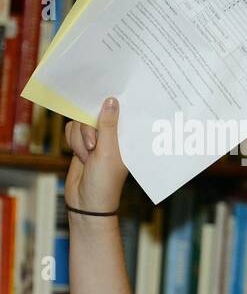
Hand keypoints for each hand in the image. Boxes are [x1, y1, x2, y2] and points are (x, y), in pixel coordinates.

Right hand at [64, 97, 128, 214]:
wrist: (86, 201)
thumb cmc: (104, 180)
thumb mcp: (107, 151)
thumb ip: (108, 125)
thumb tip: (111, 100)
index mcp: (127, 137)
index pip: (121, 112)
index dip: (112, 104)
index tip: (104, 93)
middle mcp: (113, 136)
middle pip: (95, 114)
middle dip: (89, 130)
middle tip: (93, 147)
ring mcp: (97, 139)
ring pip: (80, 122)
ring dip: (80, 139)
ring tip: (88, 157)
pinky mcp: (82, 143)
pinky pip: (72, 130)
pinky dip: (72, 142)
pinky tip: (80, 156)